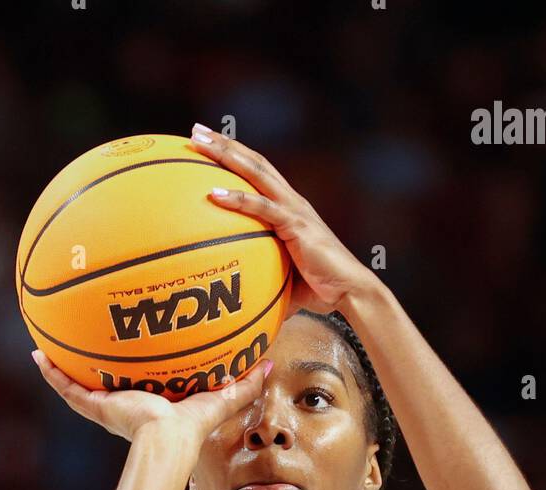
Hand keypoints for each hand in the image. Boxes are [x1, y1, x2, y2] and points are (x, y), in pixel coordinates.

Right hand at [31, 349, 273, 446]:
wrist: (166, 440)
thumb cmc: (191, 427)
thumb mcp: (220, 399)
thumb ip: (243, 384)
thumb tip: (268, 365)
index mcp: (151, 404)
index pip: (141, 385)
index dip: (137, 371)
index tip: (133, 354)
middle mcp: (125, 404)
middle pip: (107, 382)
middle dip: (98, 364)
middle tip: (90, 342)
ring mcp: (107, 405)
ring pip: (81, 382)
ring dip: (66, 365)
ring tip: (50, 343)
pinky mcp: (96, 405)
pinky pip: (67, 387)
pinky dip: (52, 372)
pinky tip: (38, 353)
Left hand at [189, 122, 374, 315]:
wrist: (349, 291)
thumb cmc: (318, 289)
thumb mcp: (282, 279)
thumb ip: (260, 280)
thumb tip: (234, 304)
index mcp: (289, 207)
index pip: (259, 172)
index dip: (235, 155)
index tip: (207, 145)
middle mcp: (291, 201)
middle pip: (254, 162)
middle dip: (224, 143)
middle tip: (196, 130)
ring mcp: (295, 210)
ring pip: (256, 173)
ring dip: (226, 155)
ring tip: (198, 142)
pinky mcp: (296, 225)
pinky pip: (263, 208)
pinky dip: (238, 199)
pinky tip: (213, 194)